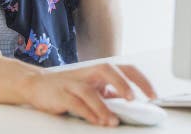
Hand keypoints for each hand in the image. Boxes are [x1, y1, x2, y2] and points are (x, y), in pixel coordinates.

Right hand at [19, 63, 156, 125]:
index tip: (153, 95)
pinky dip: (87, 112)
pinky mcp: (61, 95)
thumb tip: (131, 102)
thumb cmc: (69, 86)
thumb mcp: (94, 86)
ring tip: (112, 121)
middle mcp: (88, 73)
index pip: (125, 69)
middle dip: (123, 84)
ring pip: (90, 91)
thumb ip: (111, 92)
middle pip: (108, 70)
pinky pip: (75, 103)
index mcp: (100, 71)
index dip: (141, 80)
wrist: (37, 84)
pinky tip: (96, 121)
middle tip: (134, 100)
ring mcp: (73, 83)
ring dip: (103, 106)